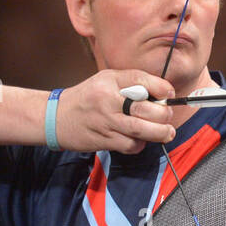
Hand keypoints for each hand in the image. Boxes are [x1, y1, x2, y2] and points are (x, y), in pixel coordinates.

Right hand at [53, 69, 176, 153]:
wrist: (56, 117)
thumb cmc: (87, 98)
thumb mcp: (106, 81)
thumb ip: (131, 83)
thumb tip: (162, 93)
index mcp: (110, 80)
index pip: (143, 80)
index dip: (163, 89)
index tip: (169, 95)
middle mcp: (108, 99)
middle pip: (146, 108)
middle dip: (165, 114)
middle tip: (168, 117)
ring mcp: (106, 121)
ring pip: (141, 130)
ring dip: (160, 133)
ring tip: (167, 132)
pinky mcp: (104, 140)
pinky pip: (130, 144)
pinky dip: (140, 144)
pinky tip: (139, 139)